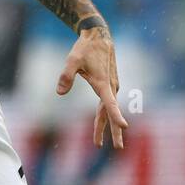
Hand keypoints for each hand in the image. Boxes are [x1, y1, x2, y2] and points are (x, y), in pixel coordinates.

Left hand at [57, 25, 128, 148]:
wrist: (98, 36)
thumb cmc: (84, 48)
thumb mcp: (72, 60)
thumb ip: (66, 76)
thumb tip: (59, 93)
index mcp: (102, 82)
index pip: (110, 103)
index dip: (116, 115)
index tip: (124, 126)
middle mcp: (110, 86)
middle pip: (111, 112)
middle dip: (114, 130)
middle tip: (117, 148)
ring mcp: (112, 85)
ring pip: (108, 109)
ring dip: (107, 125)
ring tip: (102, 143)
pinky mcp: (110, 84)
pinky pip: (107, 103)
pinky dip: (105, 115)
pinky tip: (102, 123)